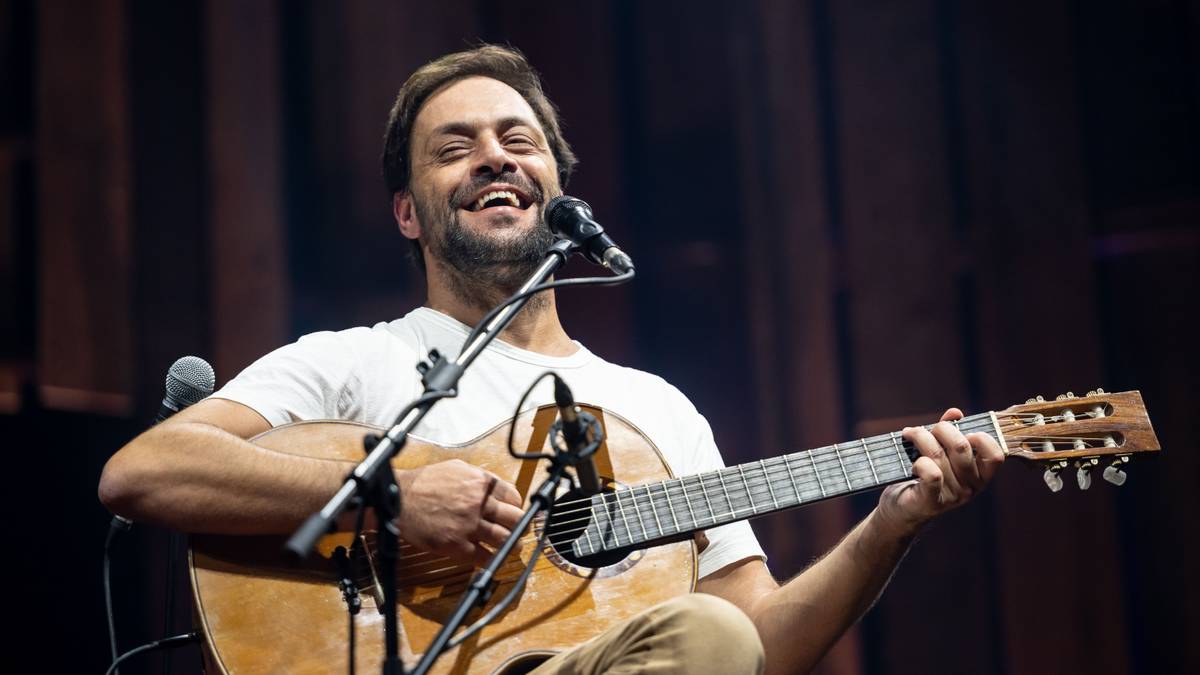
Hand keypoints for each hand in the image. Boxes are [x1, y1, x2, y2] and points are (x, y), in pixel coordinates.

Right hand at [395, 459, 523, 564]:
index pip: (513, 497)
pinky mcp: (457, 545)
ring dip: (511, 545)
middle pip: (515, 519)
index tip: (514, 512)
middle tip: (518, 531)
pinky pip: (484, 556)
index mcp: (480, 482)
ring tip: (512, 548)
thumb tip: (496, 486)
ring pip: (504, 539)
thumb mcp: (456, 468)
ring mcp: (469, 525)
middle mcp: (479, 503)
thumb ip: (479, 477)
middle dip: (519, 526)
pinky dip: (490, 559)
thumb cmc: (424, 483)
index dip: (516, 507)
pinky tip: (489, 557)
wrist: (399, 500)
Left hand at [875, 408, 1004, 535]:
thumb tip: (955, 413)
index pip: (995, 454)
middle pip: (961, 446)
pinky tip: (912, 462)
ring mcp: (953, 497)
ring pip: (938, 454)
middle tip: (925, 430)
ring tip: (909, 435)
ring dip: (919, 437)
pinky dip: (919, 462)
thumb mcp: (940, 452)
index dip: (980, 437)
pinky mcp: (932, 502)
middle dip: (940, 429)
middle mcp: (971, 488)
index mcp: (980, 475)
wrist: (900, 509)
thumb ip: (950, 432)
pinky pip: (931, 474)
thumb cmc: (922, 475)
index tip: (962, 431)